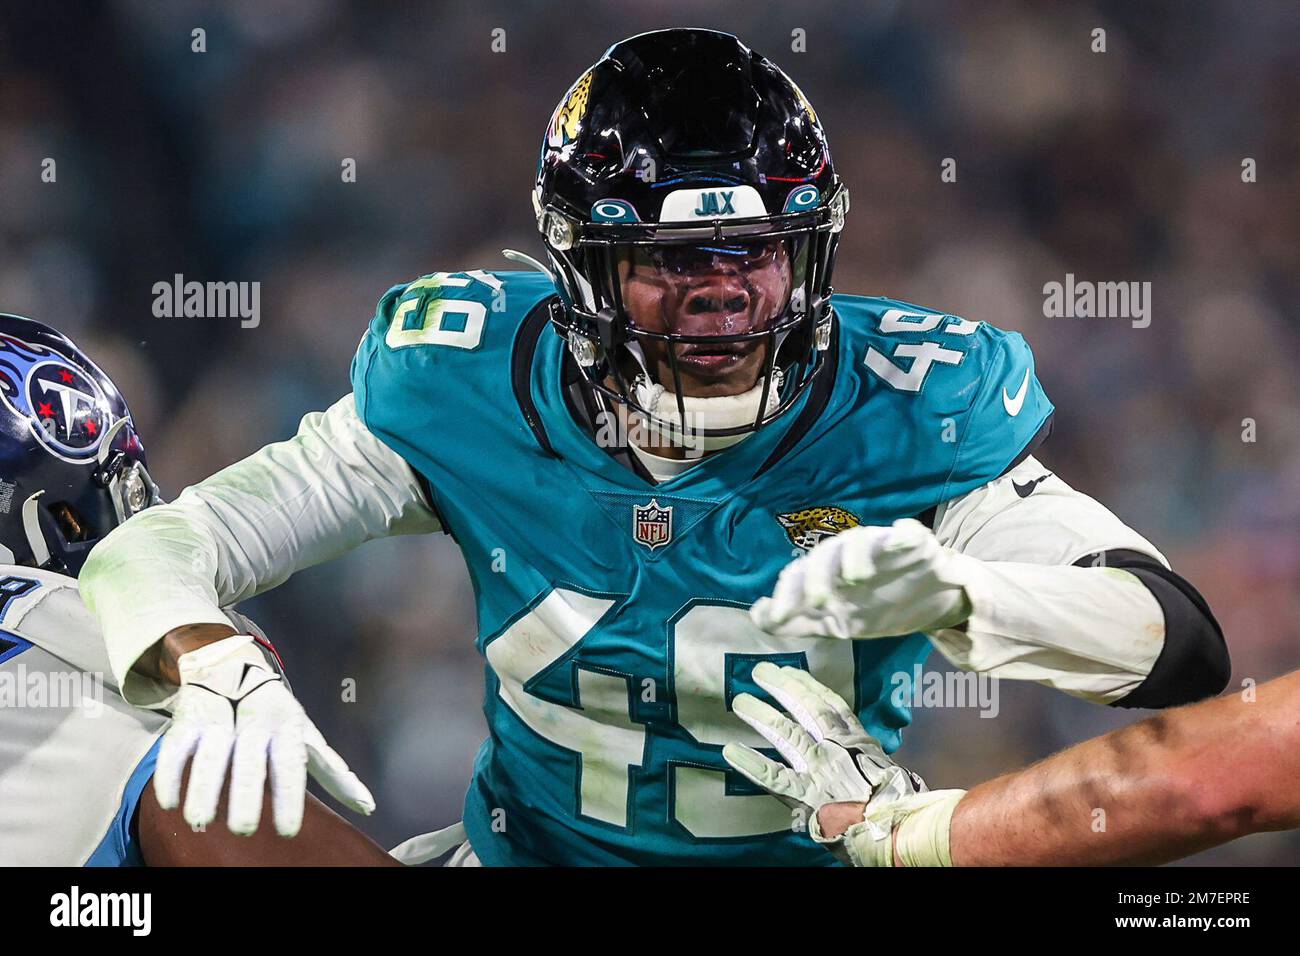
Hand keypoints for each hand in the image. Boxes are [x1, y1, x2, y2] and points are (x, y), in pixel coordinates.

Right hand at [154, 634, 374, 836]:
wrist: (232, 664)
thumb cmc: (278, 715)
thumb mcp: (307, 736)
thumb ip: (332, 772)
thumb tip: (368, 806)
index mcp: (288, 727)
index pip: (289, 764)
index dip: (288, 797)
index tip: (287, 830)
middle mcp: (254, 721)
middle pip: (248, 761)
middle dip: (245, 795)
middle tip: (243, 829)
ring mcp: (219, 718)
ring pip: (209, 755)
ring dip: (204, 790)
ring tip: (201, 822)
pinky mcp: (187, 718)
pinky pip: (175, 748)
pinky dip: (171, 775)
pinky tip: (171, 804)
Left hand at [722, 661, 926, 862]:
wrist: (897, 831)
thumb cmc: (898, 806)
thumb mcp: (888, 773)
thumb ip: (867, 761)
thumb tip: (860, 756)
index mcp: (859, 743)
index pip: (831, 705)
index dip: (808, 685)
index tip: (790, 672)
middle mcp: (838, 748)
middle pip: (806, 708)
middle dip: (782, 687)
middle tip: (760, 671)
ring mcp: (821, 769)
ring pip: (787, 733)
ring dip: (761, 714)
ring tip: (740, 700)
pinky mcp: (807, 794)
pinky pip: (773, 776)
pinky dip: (750, 763)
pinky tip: (730, 751)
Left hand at [750, 518, 971, 638]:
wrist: (924, 605)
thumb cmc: (872, 607)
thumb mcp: (833, 622)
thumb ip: (797, 621)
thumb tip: (758, 616)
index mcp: (826, 571)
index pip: (799, 575)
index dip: (786, 595)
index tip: (777, 618)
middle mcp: (848, 553)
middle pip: (826, 555)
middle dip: (818, 577)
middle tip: (818, 601)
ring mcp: (881, 546)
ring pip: (862, 540)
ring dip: (856, 554)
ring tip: (856, 576)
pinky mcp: (915, 544)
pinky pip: (910, 533)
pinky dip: (906, 532)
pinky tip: (904, 536)